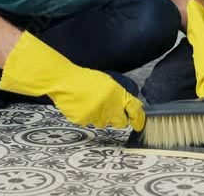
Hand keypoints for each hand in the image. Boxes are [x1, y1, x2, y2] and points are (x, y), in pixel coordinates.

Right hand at [0, 32, 144, 129]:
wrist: (64, 81)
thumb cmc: (84, 79)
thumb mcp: (106, 83)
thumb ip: (117, 96)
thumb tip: (127, 108)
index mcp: (117, 93)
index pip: (135, 108)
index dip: (139, 119)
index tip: (139, 125)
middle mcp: (109, 105)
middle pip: (120, 122)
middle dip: (117, 119)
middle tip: (110, 112)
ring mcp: (96, 114)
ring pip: (103, 123)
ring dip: (100, 117)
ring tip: (90, 104)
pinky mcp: (84, 120)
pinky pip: (89, 123)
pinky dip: (86, 117)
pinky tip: (80, 106)